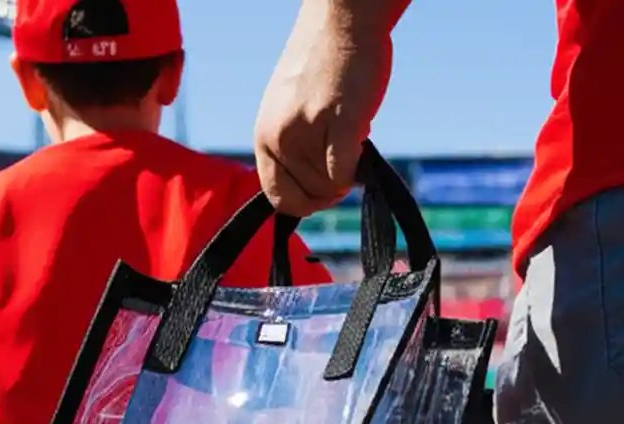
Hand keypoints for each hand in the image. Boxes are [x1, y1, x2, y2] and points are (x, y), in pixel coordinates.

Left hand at [254, 0, 399, 216]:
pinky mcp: (339, 123)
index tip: (324, 189)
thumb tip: (316, 187)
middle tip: (344, 158)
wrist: (341, 22)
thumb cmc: (322, 66)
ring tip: (348, 127)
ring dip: (347, 168)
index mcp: (264, 137)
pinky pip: (345, 173)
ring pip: (330, 187)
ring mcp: (306, 132)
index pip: (278, 198)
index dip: (305, 202)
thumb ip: (292, 148)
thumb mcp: (289, 111)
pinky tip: (359, 138)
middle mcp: (278, 139)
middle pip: (309, 197)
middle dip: (331, 187)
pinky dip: (357, 169)